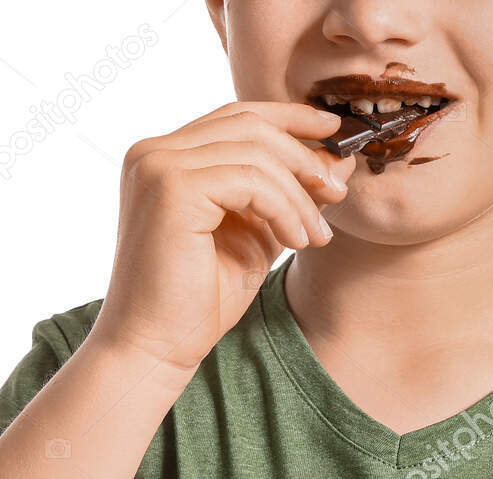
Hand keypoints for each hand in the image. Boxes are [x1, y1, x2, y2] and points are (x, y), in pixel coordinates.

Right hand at [87, 101, 353, 375]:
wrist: (156, 347)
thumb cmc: (198, 300)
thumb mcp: (255, 236)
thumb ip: (286, 195)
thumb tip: (338, 160)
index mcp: (165, 158)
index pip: (235, 116)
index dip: (289, 117)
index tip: (333, 130)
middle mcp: (153, 152)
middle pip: (249, 124)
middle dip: (304, 156)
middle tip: (337, 193)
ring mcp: (157, 166)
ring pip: (255, 152)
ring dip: (299, 194)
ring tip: (315, 235)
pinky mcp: (171, 188)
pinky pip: (250, 179)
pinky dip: (284, 208)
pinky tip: (294, 240)